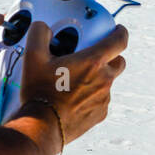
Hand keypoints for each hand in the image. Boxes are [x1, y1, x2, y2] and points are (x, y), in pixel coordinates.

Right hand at [17, 21, 127, 145]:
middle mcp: (104, 79)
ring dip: (98, 77)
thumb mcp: (33, 57)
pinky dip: (92, 95)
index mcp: (93, 62)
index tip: (118, 29)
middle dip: (110, 56)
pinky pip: (101, 99)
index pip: (119, 40)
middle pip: (119, 61)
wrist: (42, 127)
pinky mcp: (100, 113)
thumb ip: (39, 34)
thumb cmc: (40, 92)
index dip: (121, 32)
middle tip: (93, 56)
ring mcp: (104, 98)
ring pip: (108, 81)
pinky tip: (74, 97)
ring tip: (76, 80)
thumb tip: (43, 27)